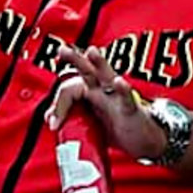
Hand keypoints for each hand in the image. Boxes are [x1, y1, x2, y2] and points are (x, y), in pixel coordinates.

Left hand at [46, 46, 166, 160]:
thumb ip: (70, 118)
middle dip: (75, 59)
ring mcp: (117, 99)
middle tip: (62, 50)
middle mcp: (103, 92)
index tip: (52, 123)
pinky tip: (119, 82)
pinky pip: (126, 98)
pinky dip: (123, 90)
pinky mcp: (130, 110)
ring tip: (92, 52)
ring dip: (100, 63)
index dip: (57, 104)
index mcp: (91, 94)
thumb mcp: (88, 125)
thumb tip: (48, 118)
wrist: (144, 141)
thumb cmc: (117, 129)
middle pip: (88, 71)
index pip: (70, 89)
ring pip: (107, 76)